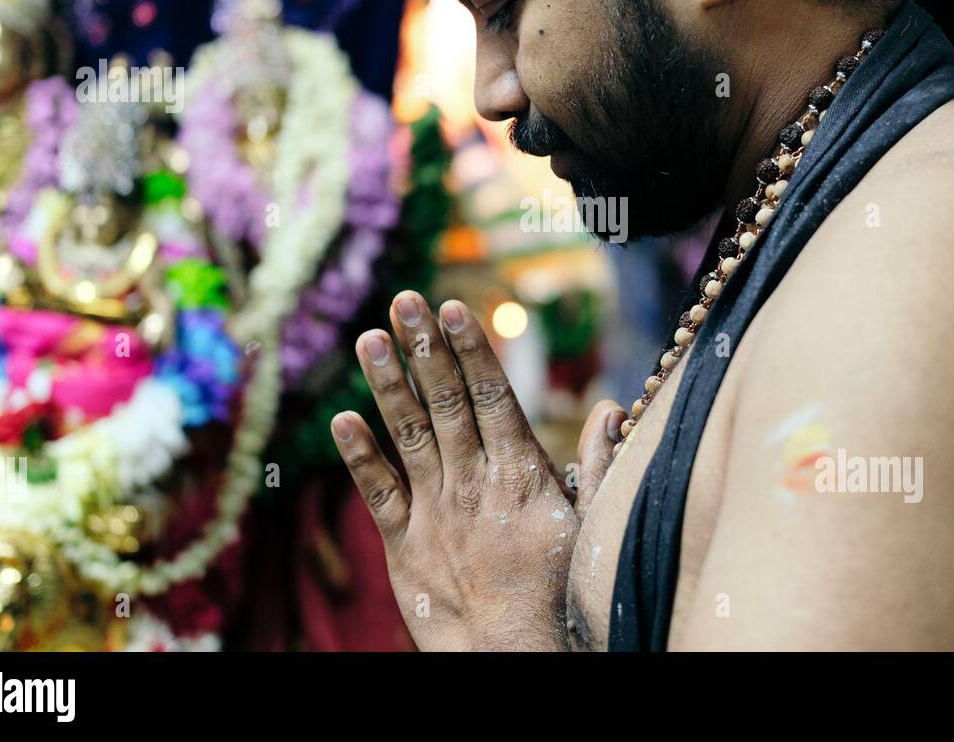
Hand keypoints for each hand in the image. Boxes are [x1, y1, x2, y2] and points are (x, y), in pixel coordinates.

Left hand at [331, 291, 625, 650]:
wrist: (513, 653)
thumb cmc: (559, 591)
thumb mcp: (591, 524)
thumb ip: (599, 464)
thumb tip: (612, 408)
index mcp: (519, 473)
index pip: (492, 394)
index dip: (469, 348)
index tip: (451, 307)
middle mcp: (472, 482)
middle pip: (446, 401)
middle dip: (424, 347)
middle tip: (404, 300)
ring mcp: (434, 511)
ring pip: (407, 434)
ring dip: (387, 384)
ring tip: (369, 338)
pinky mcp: (404, 543)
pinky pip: (378, 492)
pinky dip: (359, 455)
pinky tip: (341, 418)